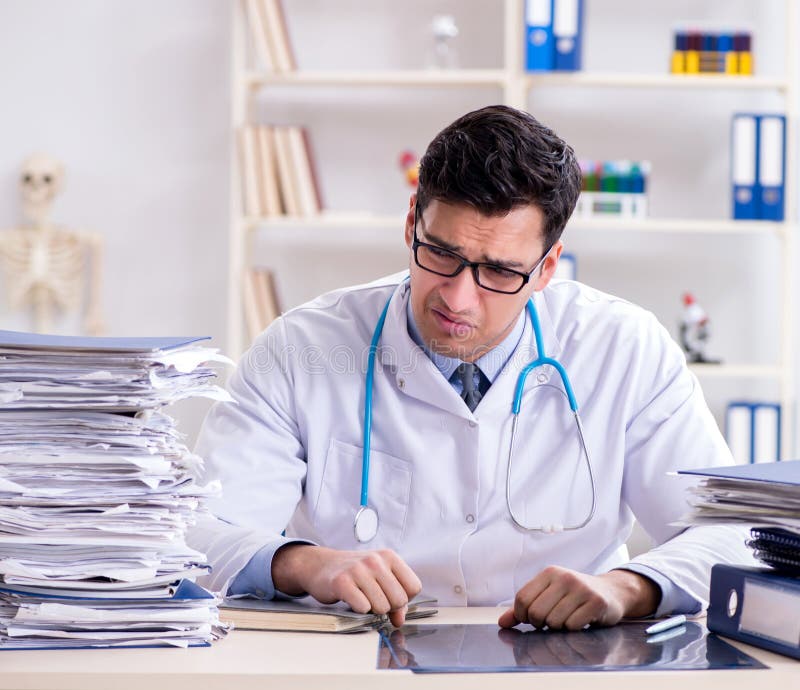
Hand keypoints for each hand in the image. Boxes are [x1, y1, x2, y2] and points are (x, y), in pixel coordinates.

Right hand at [272, 545, 421, 626]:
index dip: (404, 599)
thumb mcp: (379, 579)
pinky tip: (352, 600)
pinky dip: (359, 610)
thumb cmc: (355, 574)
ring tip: (362, 598)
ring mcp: (358, 570)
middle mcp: (375, 560)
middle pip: (399, 600)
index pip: (414, 587)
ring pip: (382, 607)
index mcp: (389, 556)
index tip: (390, 597)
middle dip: (388, 607)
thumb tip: (400, 620)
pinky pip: (363, 607)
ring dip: (372, 610)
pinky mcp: (342, 582)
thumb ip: (395, 598)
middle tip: (374, 600)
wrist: (321, 565)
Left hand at [498, 566, 659, 630]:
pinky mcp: (596, 602)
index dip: (522, 615)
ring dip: (558, 627)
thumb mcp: (549, 594)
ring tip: (567, 618)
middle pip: (536, 612)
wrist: (611, 592)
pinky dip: (573, 629)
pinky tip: (580, 620)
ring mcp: (581, 589)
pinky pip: (572, 626)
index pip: (522, 599)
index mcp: (549, 573)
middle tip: (550, 621)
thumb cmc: (575, 596)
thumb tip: (502, 623)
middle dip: (540, 623)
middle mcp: (564, 577)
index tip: (531, 619)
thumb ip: (524, 608)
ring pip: (554, 621)